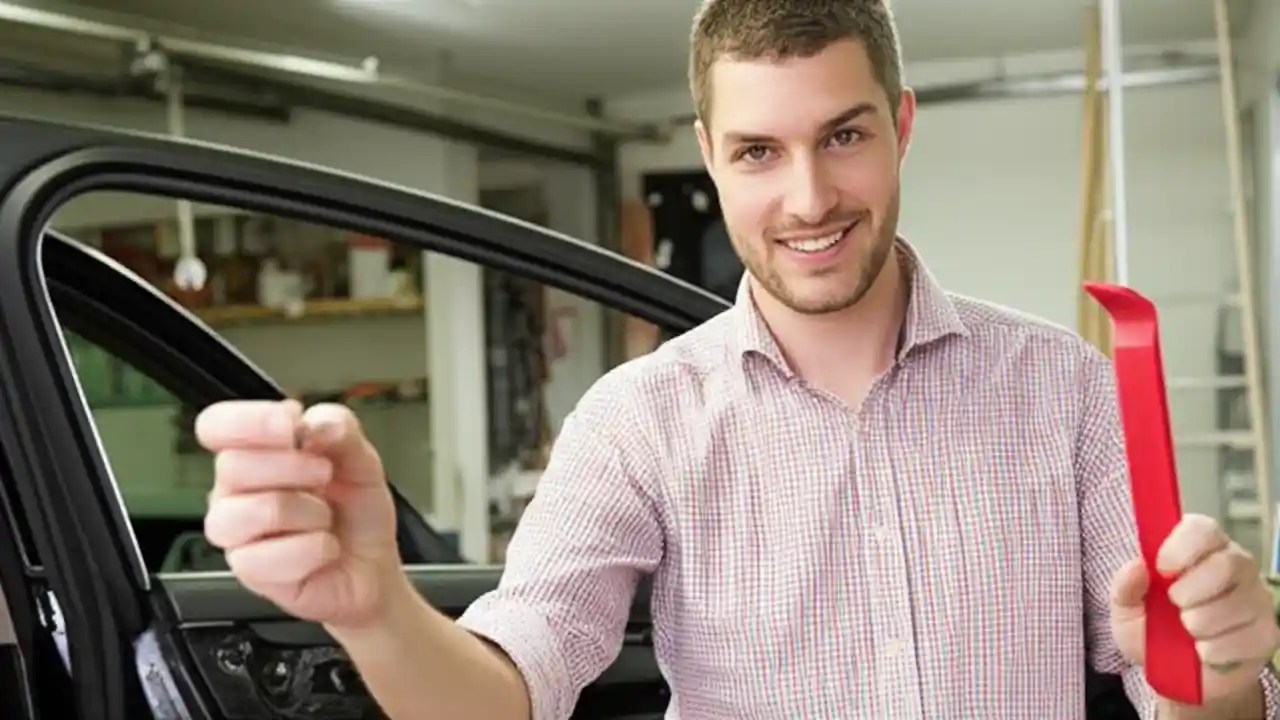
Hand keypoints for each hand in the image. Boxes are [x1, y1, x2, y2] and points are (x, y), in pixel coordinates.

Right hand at [198, 399, 402, 629]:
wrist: (371, 566)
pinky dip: (313, 549)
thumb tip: (315, 423)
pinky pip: (270, 556)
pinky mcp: (247, 570)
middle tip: (325, 475)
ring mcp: (236, 532)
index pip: (216, 425)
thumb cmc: (356, 513)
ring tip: (323, 517)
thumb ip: (341, 430)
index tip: (290, 424)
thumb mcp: (362, 460)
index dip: (248, 420)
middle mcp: (234, 490)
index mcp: (253, 452)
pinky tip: (322, 548)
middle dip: (295, 466)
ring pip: (252, 511)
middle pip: (232, 465)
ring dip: (306, 512)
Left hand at [1111, 514, 1279, 705]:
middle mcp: (1235, 566)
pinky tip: (1202, 651)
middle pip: (1229, 563)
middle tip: (1175, 605)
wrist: (1174, 673)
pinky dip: (1215, 650)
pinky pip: (1247, 638)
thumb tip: (1136, 568)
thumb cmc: (1151, 629)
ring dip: (1201, 623)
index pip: (1203, 529)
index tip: (1162, 569)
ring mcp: (1256, 599)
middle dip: (1193, 588)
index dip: (1183, 546)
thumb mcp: (1126, 609)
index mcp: (1199, 548)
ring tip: (1187, 630)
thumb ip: (1125, 586)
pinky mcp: (1266, 634)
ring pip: (1238, 604)